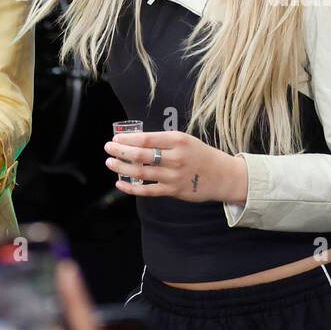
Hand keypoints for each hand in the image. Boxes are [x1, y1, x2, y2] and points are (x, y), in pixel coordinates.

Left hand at [106, 130, 247, 202]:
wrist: (222, 175)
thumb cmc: (201, 155)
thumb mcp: (185, 140)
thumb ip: (163, 141)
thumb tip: (135, 141)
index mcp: (178, 141)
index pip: (146, 138)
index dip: (128, 139)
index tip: (116, 138)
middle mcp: (175, 158)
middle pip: (140, 154)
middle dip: (120, 151)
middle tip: (108, 148)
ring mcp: (173, 176)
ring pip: (141, 172)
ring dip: (121, 168)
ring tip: (110, 163)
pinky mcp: (173, 191)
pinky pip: (147, 190)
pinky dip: (131, 188)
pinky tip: (120, 183)